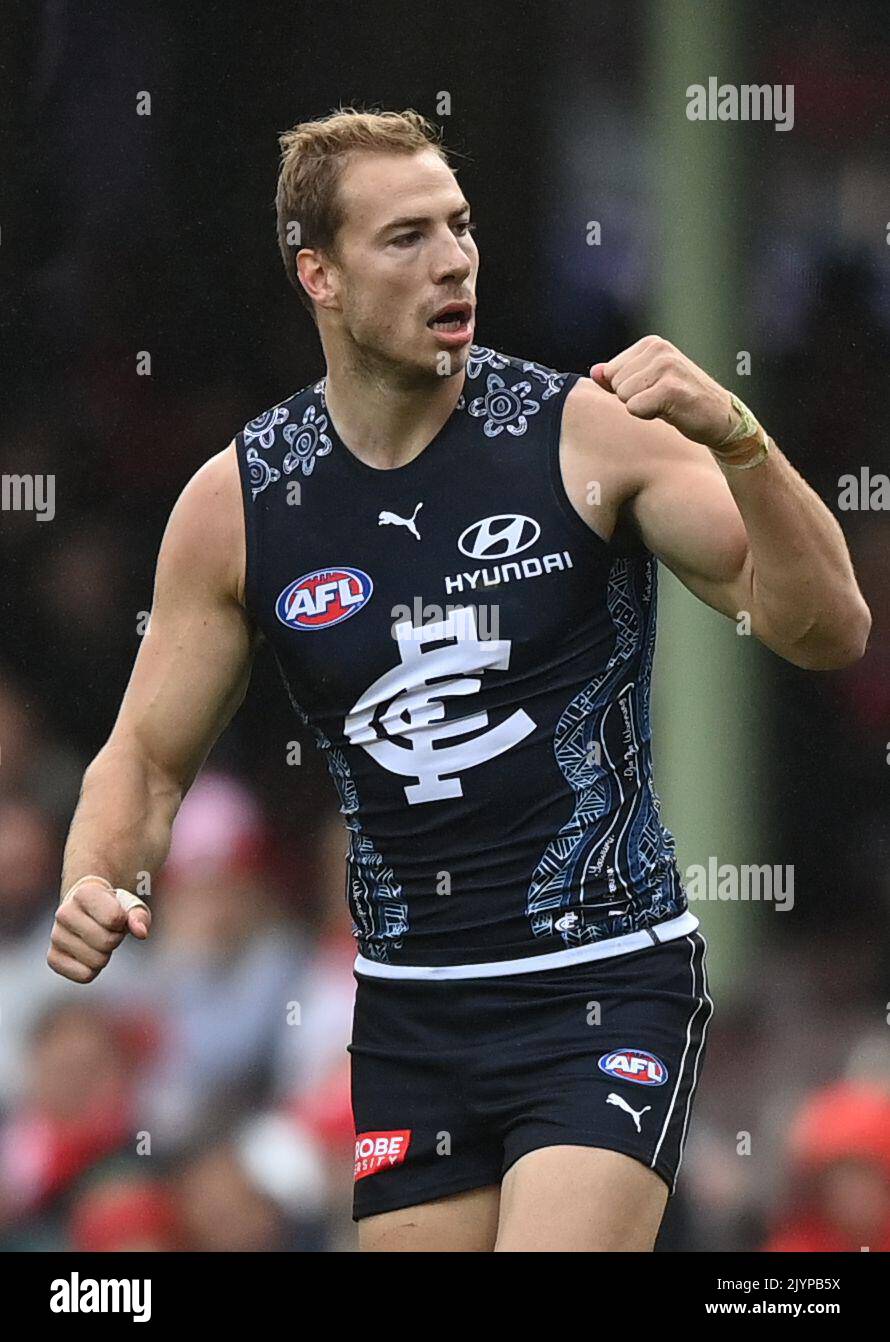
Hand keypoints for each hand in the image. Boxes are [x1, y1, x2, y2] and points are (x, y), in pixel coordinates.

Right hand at [47, 876, 150, 982]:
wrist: (84, 909)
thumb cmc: (111, 907)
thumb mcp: (129, 905)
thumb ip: (139, 916)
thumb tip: (141, 933)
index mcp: (83, 893)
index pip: (114, 919)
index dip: (123, 922)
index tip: (117, 916)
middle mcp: (64, 913)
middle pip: (107, 942)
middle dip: (116, 939)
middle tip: (109, 931)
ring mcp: (56, 936)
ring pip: (97, 961)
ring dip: (105, 954)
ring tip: (98, 940)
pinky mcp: (53, 958)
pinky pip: (85, 975)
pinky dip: (94, 970)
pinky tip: (88, 954)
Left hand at [590, 335, 739, 450]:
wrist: (719, 416)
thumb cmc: (680, 400)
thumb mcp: (646, 384)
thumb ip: (618, 377)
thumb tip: (594, 372)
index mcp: (651, 344)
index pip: (610, 372)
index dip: (627, 389)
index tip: (653, 390)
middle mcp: (659, 349)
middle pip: (615, 384)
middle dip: (633, 398)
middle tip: (661, 399)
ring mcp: (666, 366)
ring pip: (623, 396)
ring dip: (642, 407)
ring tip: (666, 403)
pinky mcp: (671, 388)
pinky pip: (635, 408)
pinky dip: (648, 416)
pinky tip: (671, 411)